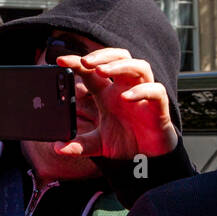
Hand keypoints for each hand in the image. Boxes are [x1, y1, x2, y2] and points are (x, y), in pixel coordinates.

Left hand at [51, 49, 177, 159]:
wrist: (148, 159)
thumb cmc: (125, 143)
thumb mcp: (96, 144)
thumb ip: (77, 145)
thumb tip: (58, 147)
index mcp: (107, 93)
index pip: (93, 70)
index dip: (77, 62)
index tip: (60, 60)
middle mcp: (125, 88)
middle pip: (118, 58)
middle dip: (102, 56)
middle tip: (85, 61)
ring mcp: (143, 94)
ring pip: (138, 66)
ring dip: (120, 65)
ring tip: (101, 71)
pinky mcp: (158, 106)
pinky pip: (155, 90)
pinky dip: (141, 90)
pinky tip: (126, 97)